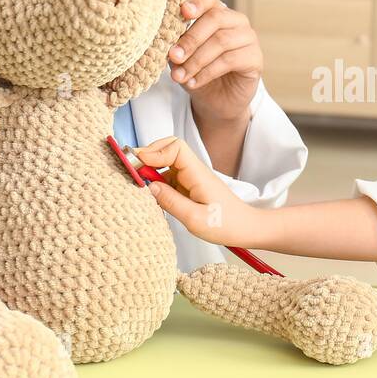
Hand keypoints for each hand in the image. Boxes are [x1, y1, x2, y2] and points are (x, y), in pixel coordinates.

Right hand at [133, 136, 261, 246]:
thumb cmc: (226, 225)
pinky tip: (149, 193)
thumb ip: (171, 202)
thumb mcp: (195, 219)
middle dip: (148, 156)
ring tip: (135, 181)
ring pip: (165, 163)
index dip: (154, 152)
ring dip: (150, 169)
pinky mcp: (188, 186)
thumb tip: (149, 187)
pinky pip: (168, 177)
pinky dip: (156, 181)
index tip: (137, 164)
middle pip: (168, 149)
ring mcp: (191, 177)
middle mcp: (194, 171)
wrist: (245, 229)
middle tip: (130, 169)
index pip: (175, 148)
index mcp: (198, 174)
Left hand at [169, 0, 262, 121]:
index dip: (197, 2)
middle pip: (215, 19)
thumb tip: (169, 46)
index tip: (183, 12)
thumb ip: (177, 46)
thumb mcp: (182, 57)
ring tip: (180, 76)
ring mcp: (249, 38)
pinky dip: (207, 72)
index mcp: (218, 13)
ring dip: (196, 60)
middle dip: (191, 39)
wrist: (215, 102)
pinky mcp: (255, 58)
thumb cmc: (198, 72)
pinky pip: (230, 60)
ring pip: (221, 41)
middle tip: (174, 56)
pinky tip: (194, 82)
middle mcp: (236, 21)